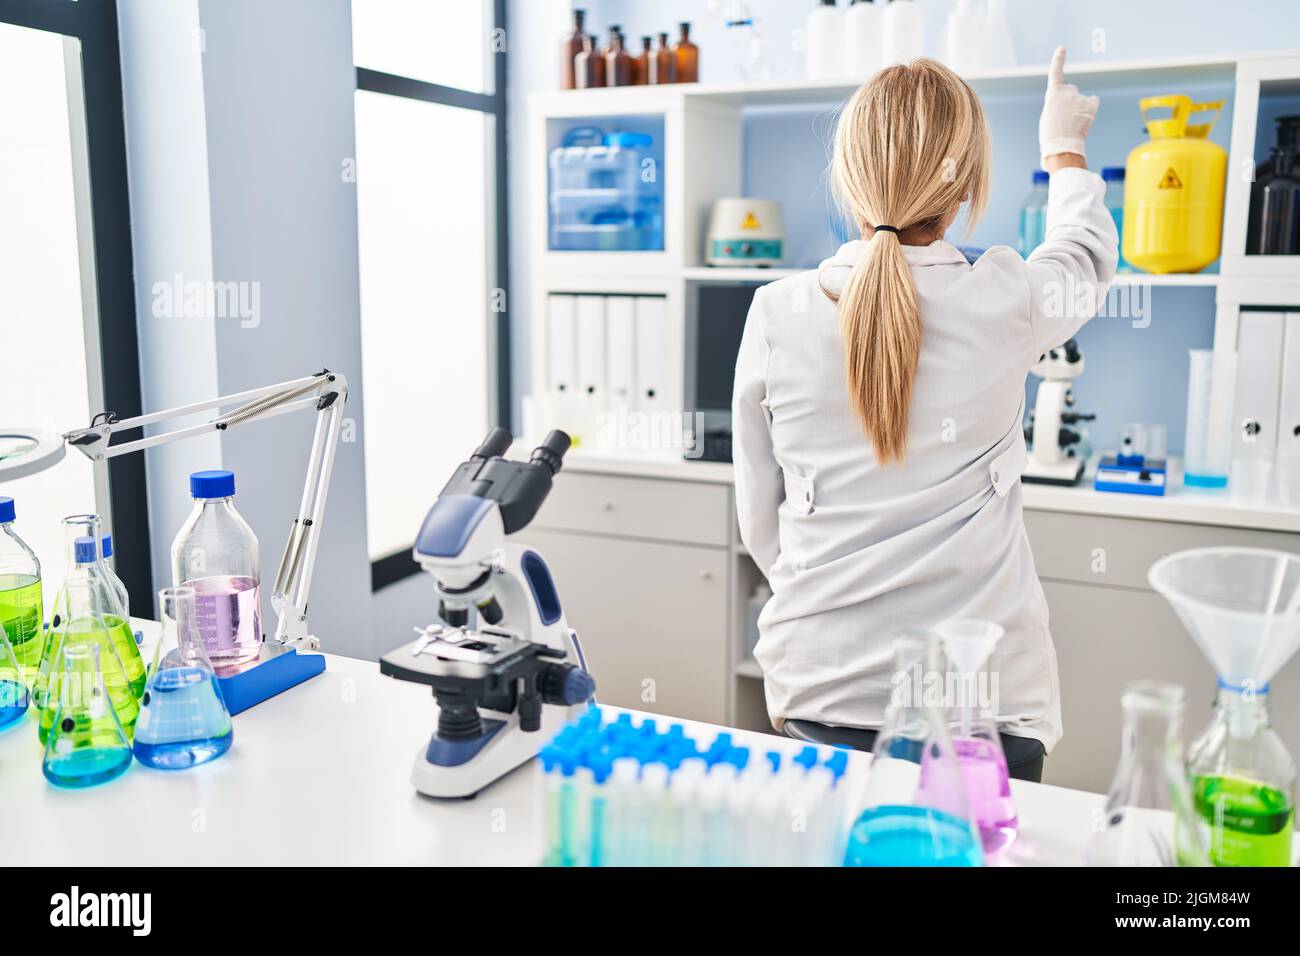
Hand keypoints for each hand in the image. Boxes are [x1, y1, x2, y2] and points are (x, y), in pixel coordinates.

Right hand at [1038, 47, 1098, 168]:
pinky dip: (1090, 109)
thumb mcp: (1049, 115)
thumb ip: (1058, 104)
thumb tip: (1072, 103)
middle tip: (1065, 118)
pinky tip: (1085, 120)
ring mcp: (1080, 96)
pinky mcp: (1091, 103)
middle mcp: (1067, 91)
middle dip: (1070, 100)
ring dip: (1079, 108)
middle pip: (1071, 90)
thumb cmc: (1051, 135)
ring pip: (1082, 99)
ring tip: (1073, 124)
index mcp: (1052, 94)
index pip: (1055, 72)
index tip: (1062, 48)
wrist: (1061, 147)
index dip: (1058, 60)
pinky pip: (1092, 102)